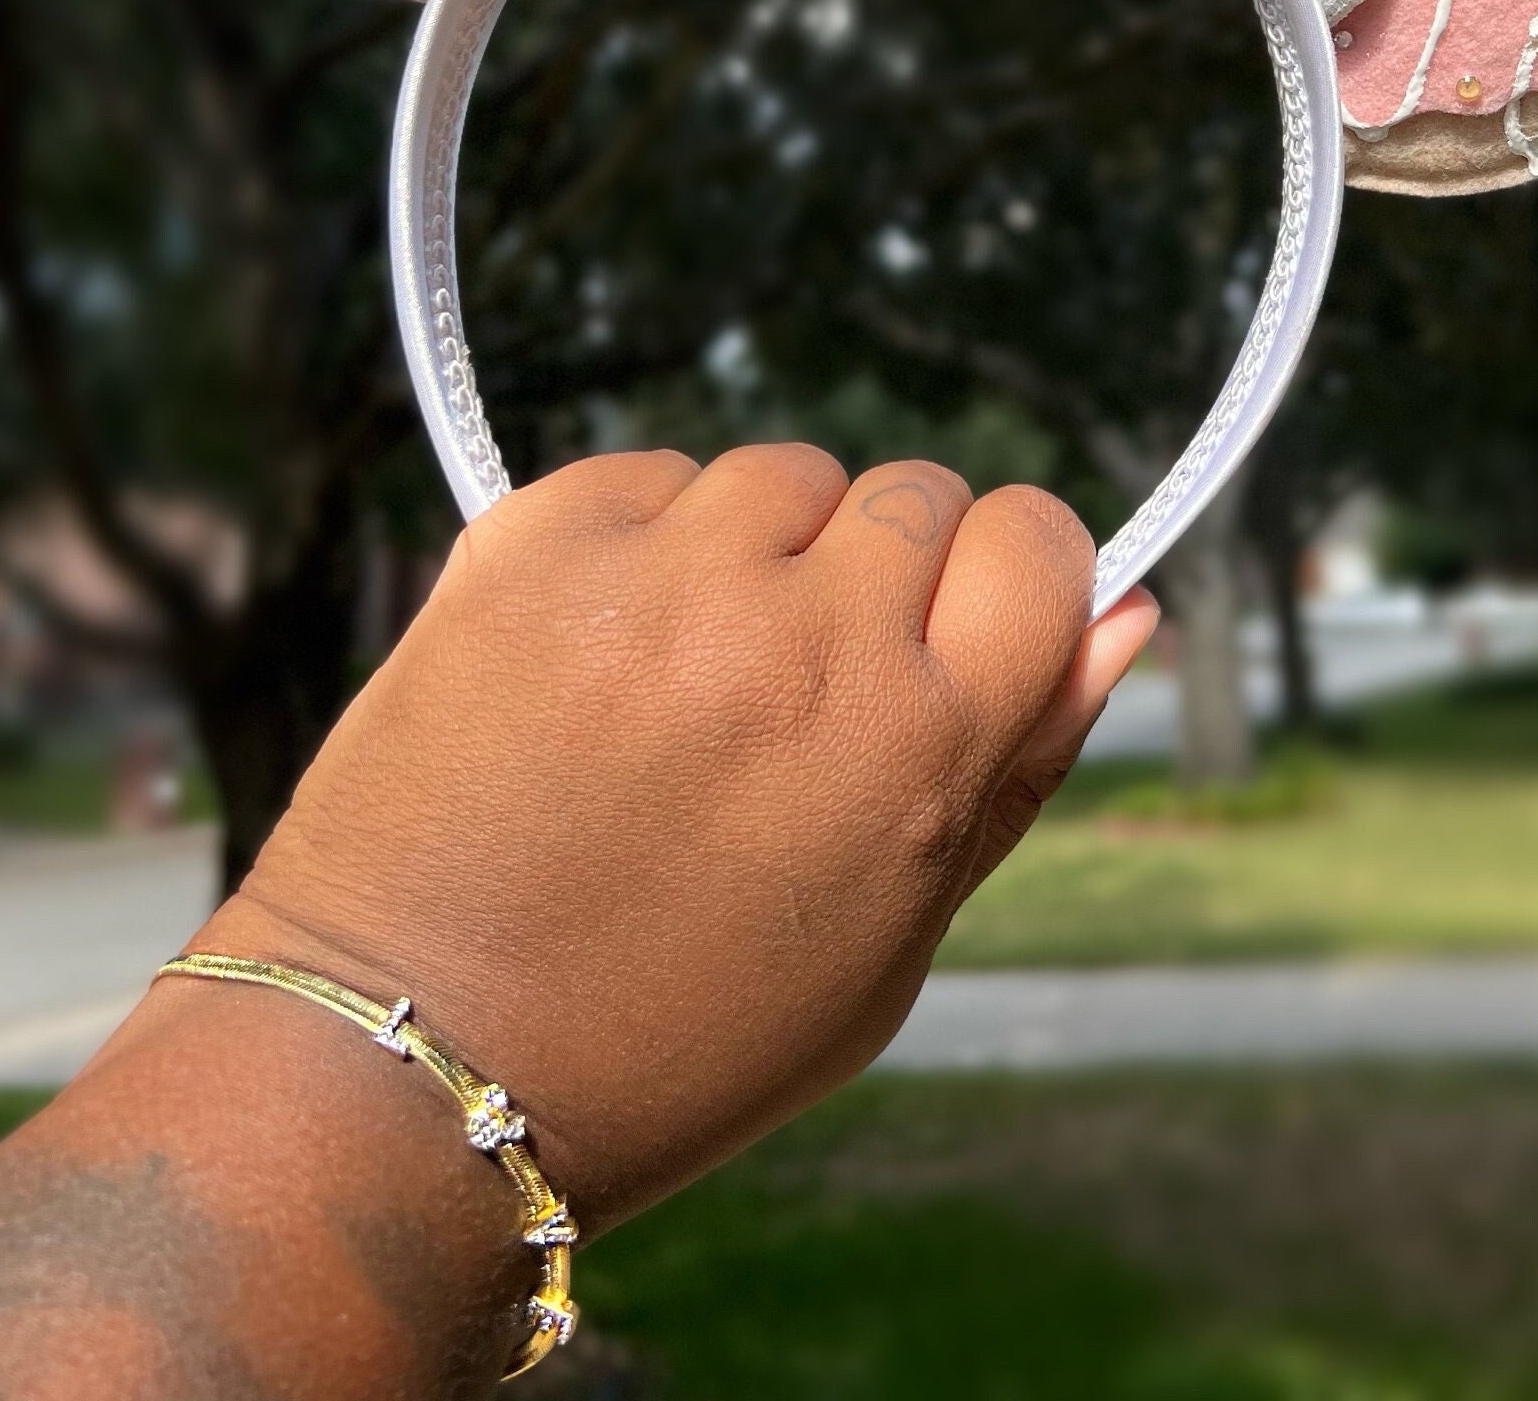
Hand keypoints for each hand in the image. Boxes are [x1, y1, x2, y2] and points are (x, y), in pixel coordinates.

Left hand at [209, 445, 1157, 1228]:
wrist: (409, 1064)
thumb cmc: (676, 1034)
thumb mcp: (892, 947)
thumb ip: (1017, 766)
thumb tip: (1128, 614)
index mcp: (915, 740)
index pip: (1042, 539)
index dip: (1017, 579)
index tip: (969, 625)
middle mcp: (800, 632)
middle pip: (917, 493)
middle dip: (883, 574)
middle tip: (804, 688)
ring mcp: (658, 577)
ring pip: (783, 473)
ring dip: (761, 551)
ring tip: (689, 678)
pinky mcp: (529, 544)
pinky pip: (645, 474)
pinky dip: (642, 540)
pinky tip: (602, 653)